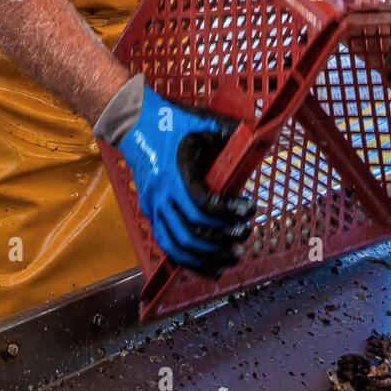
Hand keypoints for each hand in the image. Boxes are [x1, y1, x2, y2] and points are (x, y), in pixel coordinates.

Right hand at [115, 84, 254, 274]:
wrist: (132, 123)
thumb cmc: (168, 121)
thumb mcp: (199, 121)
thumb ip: (227, 130)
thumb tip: (258, 133)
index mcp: (174, 174)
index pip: (203, 205)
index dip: (229, 212)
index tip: (248, 208)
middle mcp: (161, 195)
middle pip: (192, 232)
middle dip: (222, 240)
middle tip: (245, 235)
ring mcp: (152, 206)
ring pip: (177, 246)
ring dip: (207, 258)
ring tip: (232, 259)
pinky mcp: (149, 212)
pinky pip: (167, 245)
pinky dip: (188, 262)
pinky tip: (209, 269)